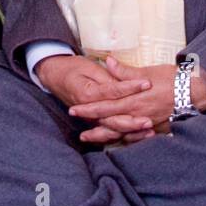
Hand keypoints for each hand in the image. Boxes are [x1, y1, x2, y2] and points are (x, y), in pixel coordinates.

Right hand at [36, 54, 155, 139]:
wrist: (55, 76)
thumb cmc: (73, 68)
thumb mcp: (88, 67)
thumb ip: (106, 76)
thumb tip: (122, 81)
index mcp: (88, 94)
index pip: (113, 92)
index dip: (131, 87)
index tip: (147, 83)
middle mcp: (89, 111)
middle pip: (113, 119)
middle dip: (133, 120)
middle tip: (150, 120)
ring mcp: (91, 119)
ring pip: (113, 130)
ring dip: (131, 133)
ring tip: (149, 132)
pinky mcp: (95, 123)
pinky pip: (110, 135)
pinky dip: (125, 137)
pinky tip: (140, 138)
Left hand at [71, 55, 205, 144]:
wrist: (196, 93)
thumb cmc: (173, 78)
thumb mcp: (148, 71)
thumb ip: (126, 72)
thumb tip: (108, 62)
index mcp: (134, 99)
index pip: (105, 105)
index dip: (88, 107)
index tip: (74, 108)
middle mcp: (137, 114)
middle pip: (108, 120)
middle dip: (90, 121)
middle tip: (74, 120)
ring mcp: (145, 124)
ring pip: (119, 132)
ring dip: (102, 134)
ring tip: (88, 137)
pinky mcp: (154, 129)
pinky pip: (134, 138)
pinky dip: (122, 140)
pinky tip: (114, 141)